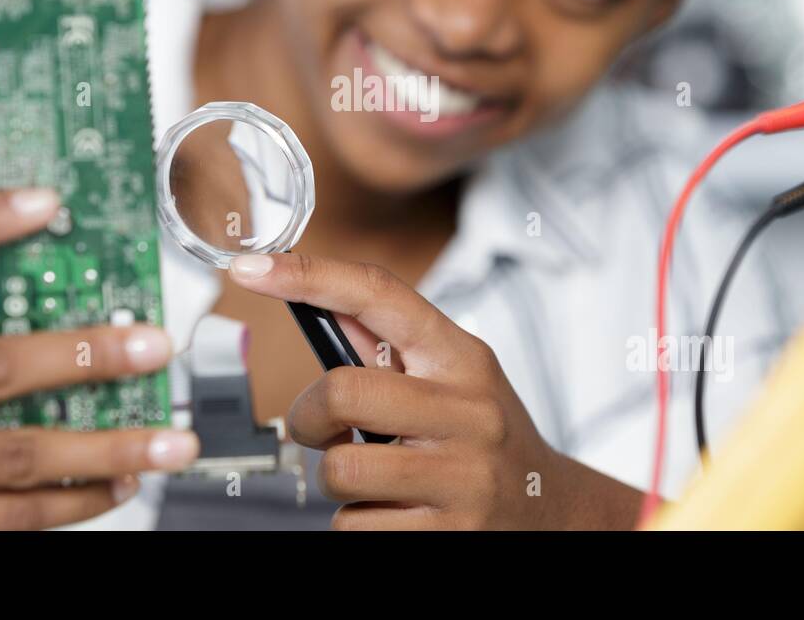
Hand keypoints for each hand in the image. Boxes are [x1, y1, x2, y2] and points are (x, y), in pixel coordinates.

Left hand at [228, 253, 640, 529]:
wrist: (554, 514)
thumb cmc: (484, 437)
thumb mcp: (455, 379)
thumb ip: (390, 345)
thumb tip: (316, 296)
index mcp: (462, 358)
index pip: (378, 296)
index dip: (308, 275)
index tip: (250, 268)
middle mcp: (469, 411)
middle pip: (342, 391)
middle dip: (309, 418)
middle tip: (318, 431)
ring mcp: (464, 477)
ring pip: (340, 470)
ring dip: (336, 481)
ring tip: (373, 478)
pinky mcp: (451, 535)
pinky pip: (355, 528)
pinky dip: (359, 525)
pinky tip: (396, 514)